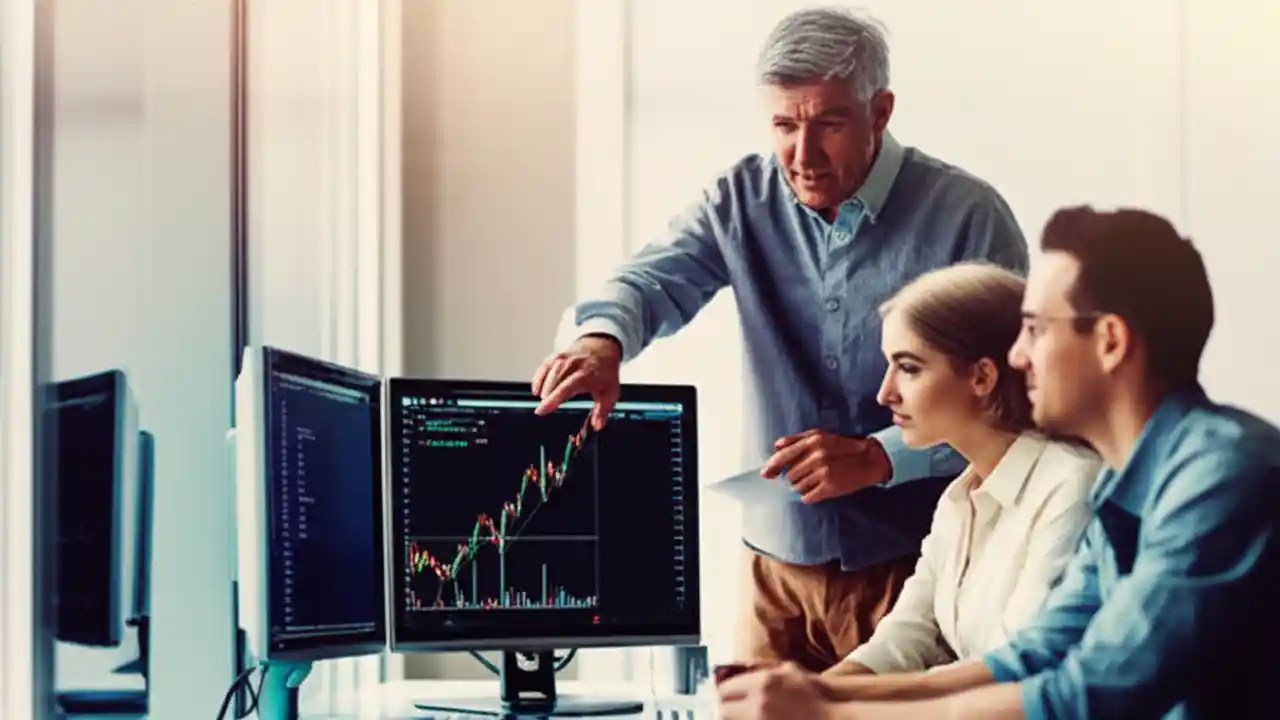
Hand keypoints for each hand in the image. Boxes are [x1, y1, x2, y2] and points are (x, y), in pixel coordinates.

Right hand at [531, 334, 621, 429]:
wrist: (601, 348)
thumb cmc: (604, 371)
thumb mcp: (611, 391)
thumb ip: (603, 410)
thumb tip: (597, 425)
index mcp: (586, 374)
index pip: (566, 387)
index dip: (552, 400)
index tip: (542, 410)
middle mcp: (572, 364)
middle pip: (553, 382)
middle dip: (548, 397)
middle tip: (548, 407)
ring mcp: (562, 359)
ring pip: (546, 374)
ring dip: (543, 389)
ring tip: (545, 400)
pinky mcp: (554, 357)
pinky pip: (542, 368)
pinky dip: (538, 380)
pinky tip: (537, 389)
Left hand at [717, 662, 831, 719]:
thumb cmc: (816, 696)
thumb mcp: (791, 672)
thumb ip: (764, 670)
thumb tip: (741, 672)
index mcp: (764, 682)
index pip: (725, 689)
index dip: (724, 694)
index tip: (727, 698)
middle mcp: (759, 704)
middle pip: (723, 711)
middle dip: (726, 711)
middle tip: (732, 712)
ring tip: (745, 717)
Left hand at [760, 430, 890, 502]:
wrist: (868, 460)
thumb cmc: (842, 447)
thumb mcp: (820, 436)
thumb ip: (797, 439)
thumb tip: (776, 446)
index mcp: (812, 442)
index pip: (783, 456)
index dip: (771, 467)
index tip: (765, 475)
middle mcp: (816, 456)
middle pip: (789, 475)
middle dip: (793, 478)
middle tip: (805, 476)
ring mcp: (823, 472)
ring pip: (798, 487)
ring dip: (802, 487)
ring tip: (815, 481)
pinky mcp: (830, 487)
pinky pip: (807, 497)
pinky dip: (809, 496)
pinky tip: (819, 489)